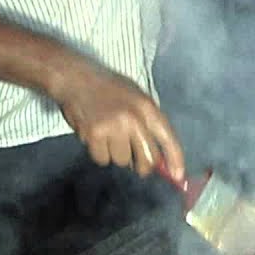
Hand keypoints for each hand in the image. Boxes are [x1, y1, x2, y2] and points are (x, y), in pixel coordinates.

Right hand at [55, 62, 185, 180]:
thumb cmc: (108, 89)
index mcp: (147, 108)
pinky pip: (102, 159)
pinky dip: (99, 153)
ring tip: (108, 135)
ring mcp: (114, 127)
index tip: (178, 175)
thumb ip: (149, 124)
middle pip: (148, 160)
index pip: (168, 139)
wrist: (76, 78)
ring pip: (122, 161)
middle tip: (133, 159)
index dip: (175, 160)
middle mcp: (133, 118)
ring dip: (115, 154)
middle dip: (142, 165)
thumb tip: (159, 157)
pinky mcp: (94, 135)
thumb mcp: (136, 97)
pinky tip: (95, 136)